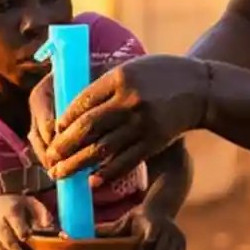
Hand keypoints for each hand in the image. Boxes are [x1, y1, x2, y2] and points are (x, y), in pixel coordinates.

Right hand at [0, 195, 56, 249]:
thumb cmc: (15, 206)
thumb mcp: (28, 202)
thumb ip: (41, 212)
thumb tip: (50, 226)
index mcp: (10, 211)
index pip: (14, 220)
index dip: (20, 229)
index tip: (26, 236)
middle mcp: (0, 224)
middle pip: (6, 237)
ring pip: (0, 248)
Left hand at [45, 55, 209, 184]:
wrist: (200, 89)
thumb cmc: (160, 75)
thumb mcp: (131, 68)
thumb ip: (103, 82)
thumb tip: (69, 106)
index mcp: (120, 77)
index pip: (83, 101)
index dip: (64, 118)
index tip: (54, 130)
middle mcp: (130, 100)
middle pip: (88, 127)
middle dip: (64, 145)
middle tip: (49, 158)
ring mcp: (143, 123)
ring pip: (102, 148)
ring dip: (77, 164)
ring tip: (60, 174)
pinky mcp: (154, 141)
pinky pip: (125, 161)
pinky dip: (107, 173)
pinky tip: (91, 181)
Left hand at [98, 208, 186, 249]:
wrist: (161, 208)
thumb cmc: (138, 218)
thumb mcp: (125, 221)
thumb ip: (111, 230)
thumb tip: (90, 233)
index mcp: (152, 223)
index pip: (148, 239)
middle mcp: (166, 229)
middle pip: (162, 248)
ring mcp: (176, 235)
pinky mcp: (182, 242)